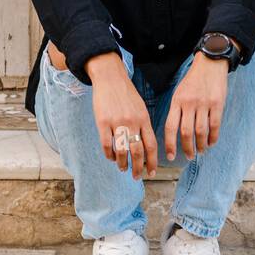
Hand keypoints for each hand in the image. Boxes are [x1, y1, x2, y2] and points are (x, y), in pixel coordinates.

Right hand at [85, 52, 157, 178]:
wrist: (110, 78)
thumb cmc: (126, 94)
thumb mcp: (140, 108)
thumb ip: (143, 126)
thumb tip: (145, 147)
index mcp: (144, 119)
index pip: (151, 146)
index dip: (152, 162)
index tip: (152, 172)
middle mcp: (132, 122)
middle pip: (138, 152)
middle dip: (138, 168)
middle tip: (137, 176)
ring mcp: (117, 122)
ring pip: (122, 151)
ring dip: (123, 164)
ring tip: (123, 169)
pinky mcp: (102, 122)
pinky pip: (107, 144)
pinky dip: (109, 155)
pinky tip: (111, 158)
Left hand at [164, 52, 227, 161]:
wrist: (210, 64)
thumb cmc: (193, 81)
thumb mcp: (179, 92)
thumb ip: (177, 110)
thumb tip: (175, 133)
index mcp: (177, 101)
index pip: (170, 127)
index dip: (170, 144)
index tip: (171, 156)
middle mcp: (189, 103)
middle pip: (186, 132)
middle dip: (187, 148)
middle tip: (189, 156)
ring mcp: (204, 104)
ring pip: (201, 131)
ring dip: (200, 145)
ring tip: (201, 151)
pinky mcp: (217, 104)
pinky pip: (215, 125)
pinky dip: (213, 137)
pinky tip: (211, 143)